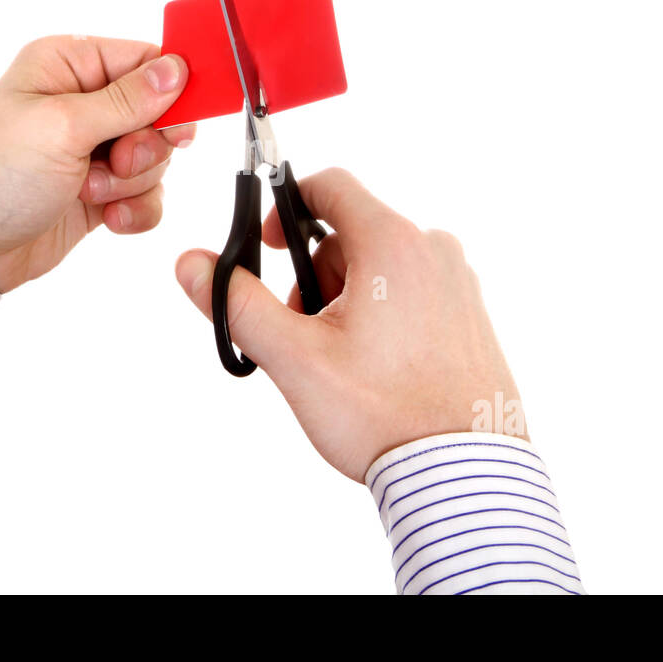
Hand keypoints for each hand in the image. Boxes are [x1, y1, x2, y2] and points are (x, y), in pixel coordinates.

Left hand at [0, 35, 193, 292]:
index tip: (176, 125)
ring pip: (156, 156)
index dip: (171, 91)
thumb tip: (177, 69)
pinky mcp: (100, 188)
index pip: (146, 60)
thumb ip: (128, 100)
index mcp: (68, 64)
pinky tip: (106, 218)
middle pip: (159, 112)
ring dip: (133, 181)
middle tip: (115, 160)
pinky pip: (146, 192)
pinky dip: (135, 208)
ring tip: (89, 191)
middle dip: (146, 145)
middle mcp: (82, 100)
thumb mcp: (63, 127)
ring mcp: (92, 146)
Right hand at [174, 168, 523, 480]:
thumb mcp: (295, 358)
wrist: (462, 475)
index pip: (330, 185)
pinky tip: (378, 371)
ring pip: (380, 268)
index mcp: (393, 243)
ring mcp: (458, 283)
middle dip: (314, 277)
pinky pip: (412, 294)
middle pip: (351, 236)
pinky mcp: (470, 315)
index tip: (265, 246)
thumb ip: (237, 304)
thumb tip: (192, 264)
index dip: (285, 205)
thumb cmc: (384, 416)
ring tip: (344, 363)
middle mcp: (433, 251)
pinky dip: (383, 318)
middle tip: (305, 335)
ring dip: (347, 301)